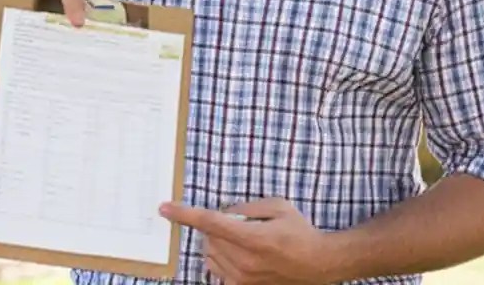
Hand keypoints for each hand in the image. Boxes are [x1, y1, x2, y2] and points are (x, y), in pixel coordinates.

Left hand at [159, 198, 341, 284]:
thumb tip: (223, 214)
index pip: (210, 222)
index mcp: (254, 237)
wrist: (318, 263)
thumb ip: (246, 207)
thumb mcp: (277, 206)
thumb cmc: (299, 231)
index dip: (184, 214)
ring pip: (209, 253)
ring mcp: (243, 277)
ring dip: (216, 242)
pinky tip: (235, 253)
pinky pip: (215, 269)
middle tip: (238, 224)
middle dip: (215, 226)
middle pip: (208, 237)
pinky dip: (219, 257)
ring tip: (240, 240)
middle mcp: (245, 260)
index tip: (165, 207)